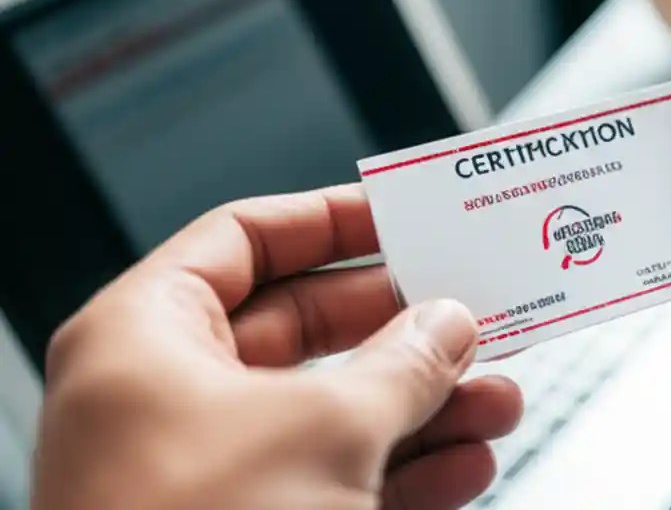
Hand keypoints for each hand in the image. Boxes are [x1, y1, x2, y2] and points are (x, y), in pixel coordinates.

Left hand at [32, 186, 521, 509]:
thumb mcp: (327, 430)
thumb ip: (403, 363)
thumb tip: (449, 322)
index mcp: (146, 339)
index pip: (244, 240)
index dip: (333, 219)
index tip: (406, 215)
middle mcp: (166, 399)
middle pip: (304, 331)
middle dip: (403, 330)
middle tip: (473, 312)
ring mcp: (206, 473)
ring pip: (332, 413)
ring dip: (424, 406)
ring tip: (497, 397)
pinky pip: (334, 481)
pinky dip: (404, 471)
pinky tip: (468, 464)